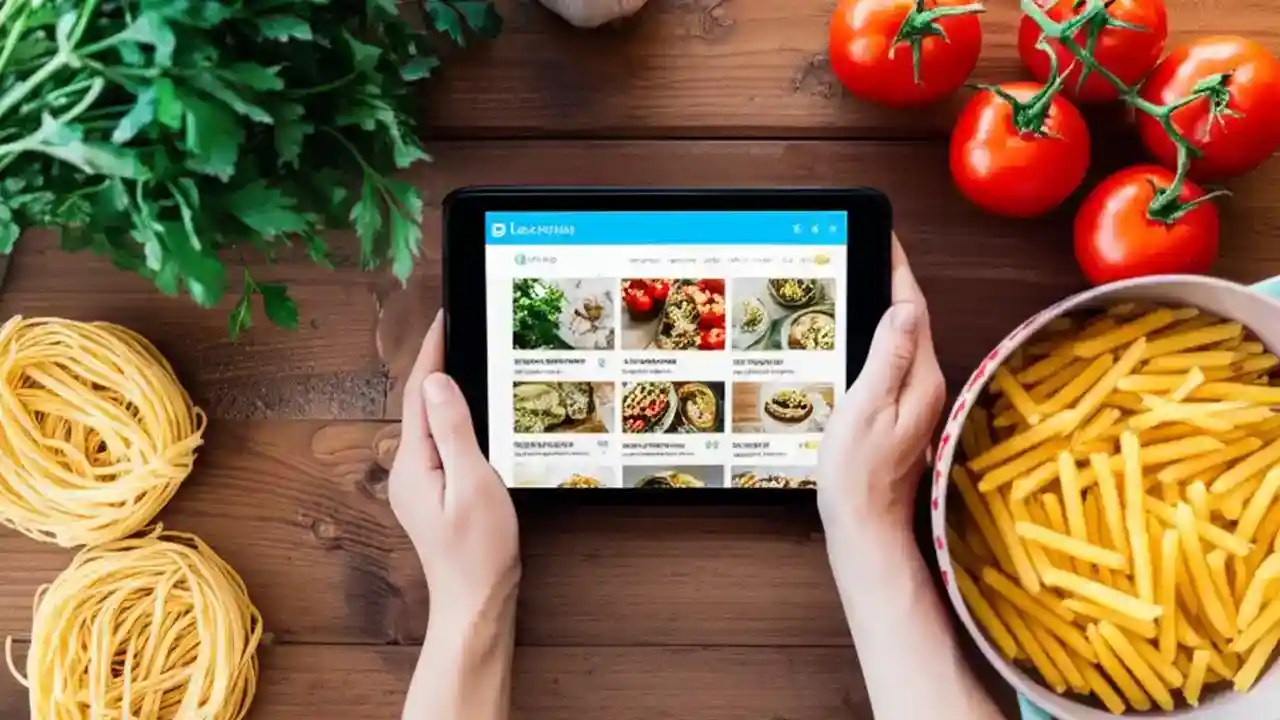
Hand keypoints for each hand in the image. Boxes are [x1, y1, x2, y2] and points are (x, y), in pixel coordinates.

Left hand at [390, 311, 520, 621]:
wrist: (476, 601)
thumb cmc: (479, 550)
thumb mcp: (472, 482)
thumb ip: (453, 429)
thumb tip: (436, 381)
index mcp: (413, 463)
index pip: (417, 394)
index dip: (432, 353)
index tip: (445, 318)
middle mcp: (407, 470)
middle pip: (418, 405)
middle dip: (435, 364)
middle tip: (458, 329)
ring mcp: (418, 484)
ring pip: (428, 424)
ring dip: (443, 390)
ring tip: (463, 358)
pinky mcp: (432, 494)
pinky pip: (438, 443)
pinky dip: (452, 418)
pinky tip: (470, 412)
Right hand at [817, 237, 945, 543]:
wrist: (865, 528)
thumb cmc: (857, 474)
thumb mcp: (866, 406)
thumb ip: (888, 355)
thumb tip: (905, 308)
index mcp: (920, 379)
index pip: (912, 309)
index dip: (898, 270)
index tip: (886, 237)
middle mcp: (926, 387)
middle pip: (912, 321)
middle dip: (893, 283)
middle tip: (870, 249)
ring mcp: (916, 403)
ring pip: (904, 343)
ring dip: (887, 311)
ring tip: (864, 280)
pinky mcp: (902, 417)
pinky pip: (894, 364)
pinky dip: (880, 341)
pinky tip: (861, 337)